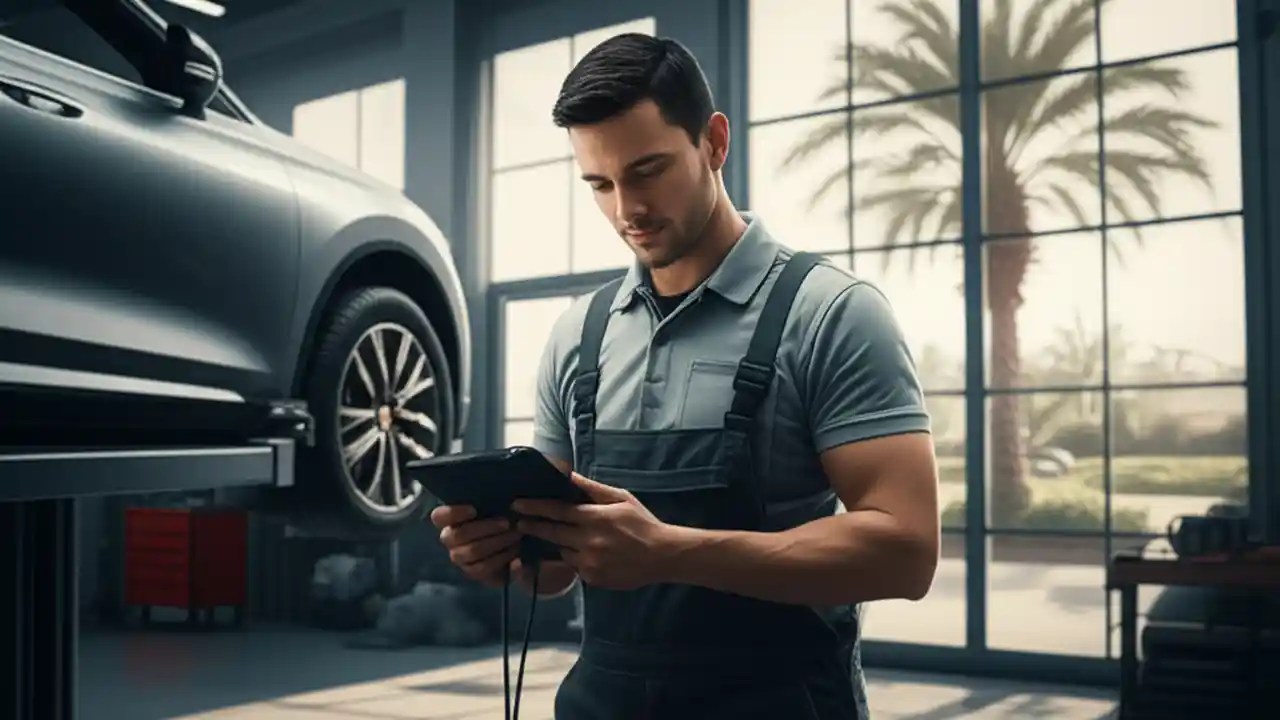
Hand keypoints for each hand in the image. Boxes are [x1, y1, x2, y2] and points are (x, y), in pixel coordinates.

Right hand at [429, 504, 519, 588]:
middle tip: (508, 523)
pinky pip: (483, 569)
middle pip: (459, 535)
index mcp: (449, 519)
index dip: (454, 513)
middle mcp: (450, 539)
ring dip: (497, 543)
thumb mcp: (494, 503)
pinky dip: (502, 561)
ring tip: (516, 537)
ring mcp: (460, 557)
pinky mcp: (473, 572)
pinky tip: (517, 556)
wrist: (514, 538)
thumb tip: (489, 493)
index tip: (473, 509)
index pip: (439, 516)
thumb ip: (487, 499)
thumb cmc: (500, 514)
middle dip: (486, 528)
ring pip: (472, 552)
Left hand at [513, 472, 674, 590]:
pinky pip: (575, 567)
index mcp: (594, 518)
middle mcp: (588, 541)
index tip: (517, 504)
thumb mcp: (620, 499)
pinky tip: (583, 553)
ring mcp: (589, 563)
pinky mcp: (592, 579)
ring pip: (562, 552)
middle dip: (532, 526)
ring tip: (550, 537)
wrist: (662, 556)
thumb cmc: (642, 523)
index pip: (557, 511)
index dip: (535, 507)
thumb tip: (569, 475)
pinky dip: (574, 558)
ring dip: (556, 544)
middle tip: (517, 522)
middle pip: (551, 533)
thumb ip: (592, 488)